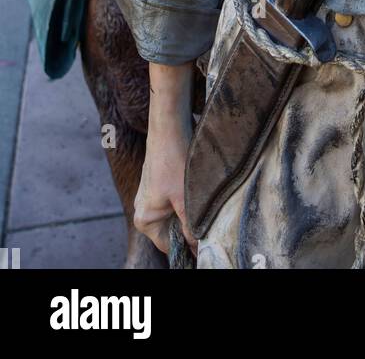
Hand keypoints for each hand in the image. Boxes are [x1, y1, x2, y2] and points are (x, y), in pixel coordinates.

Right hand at [134, 126, 197, 256]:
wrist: (168, 127)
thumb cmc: (173, 162)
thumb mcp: (185, 199)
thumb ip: (189, 226)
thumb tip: (196, 246)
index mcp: (144, 219)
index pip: (168, 246)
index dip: (187, 248)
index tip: (204, 248)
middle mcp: (143, 210)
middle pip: (170, 231)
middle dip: (188, 229)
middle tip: (209, 226)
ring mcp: (149, 196)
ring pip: (173, 215)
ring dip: (188, 214)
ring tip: (202, 205)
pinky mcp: (157, 184)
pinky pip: (172, 201)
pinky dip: (185, 201)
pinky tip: (196, 192)